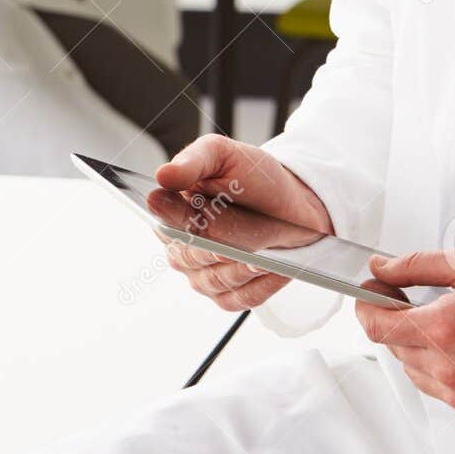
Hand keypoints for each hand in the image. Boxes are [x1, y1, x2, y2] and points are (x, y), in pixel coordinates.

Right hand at [154, 133, 331, 312]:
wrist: (291, 200)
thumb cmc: (253, 176)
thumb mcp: (223, 155)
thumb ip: (193, 161)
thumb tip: (163, 175)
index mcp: (171, 215)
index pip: (169, 228)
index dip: (188, 224)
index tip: (205, 217)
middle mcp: (181, 250)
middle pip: (196, 256)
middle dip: (225, 242)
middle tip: (252, 229)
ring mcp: (203, 277)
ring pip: (218, 280)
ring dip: (246, 265)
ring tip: (268, 250)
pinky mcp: (227, 295)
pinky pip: (240, 298)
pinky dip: (261, 284)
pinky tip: (276, 268)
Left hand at [354, 251, 454, 427]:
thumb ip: (416, 265)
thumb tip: (380, 269)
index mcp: (444, 328)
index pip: (377, 327)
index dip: (365, 308)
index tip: (368, 296)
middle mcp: (448, 368)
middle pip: (394, 349)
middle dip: (397, 323)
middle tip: (413, 301)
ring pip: (415, 372)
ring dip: (420, 349)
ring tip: (451, 326)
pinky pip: (439, 392)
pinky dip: (443, 371)